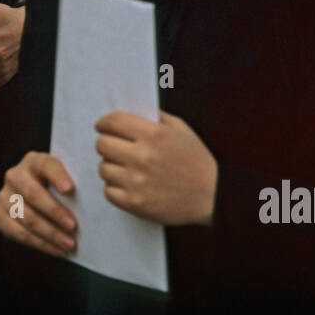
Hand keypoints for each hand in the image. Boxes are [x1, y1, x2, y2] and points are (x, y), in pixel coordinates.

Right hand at [0, 151, 77, 257]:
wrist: (34, 197)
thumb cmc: (58, 189)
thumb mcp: (63, 180)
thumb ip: (72, 185)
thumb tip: (92, 202)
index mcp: (34, 161)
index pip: (45, 165)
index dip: (57, 176)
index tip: (70, 189)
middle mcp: (14, 175)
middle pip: (33, 194)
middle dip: (55, 212)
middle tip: (73, 226)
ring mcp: (4, 196)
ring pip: (27, 217)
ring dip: (50, 233)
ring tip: (69, 244)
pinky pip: (19, 234)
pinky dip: (41, 244)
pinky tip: (57, 250)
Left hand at [94, 110, 217, 225]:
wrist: (212, 197)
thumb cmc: (197, 161)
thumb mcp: (181, 130)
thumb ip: (156, 117)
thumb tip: (130, 112)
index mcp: (154, 134)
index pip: (113, 122)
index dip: (104, 123)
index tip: (102, 126)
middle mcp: (143, 156)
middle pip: (102, 144)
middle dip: (106, 143)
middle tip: (114, 148)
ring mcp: (137, 181)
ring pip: (103, 168)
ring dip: (111, 167)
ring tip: (125, 168)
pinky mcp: (135, 203)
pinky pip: (108, 191)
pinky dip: (115, 188)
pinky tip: (128, 184)